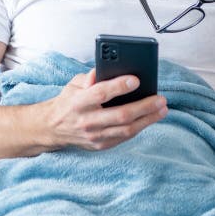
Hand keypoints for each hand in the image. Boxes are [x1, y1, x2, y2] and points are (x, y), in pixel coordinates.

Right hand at [45, 69, 167, 150]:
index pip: (101, 93)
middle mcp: (87, 121)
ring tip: (162, 109)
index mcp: (78, 102)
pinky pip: (124, 137)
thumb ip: (90, 77)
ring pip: (126, 130)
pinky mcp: (100, 145)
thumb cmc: (68, 102)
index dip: (119, 86)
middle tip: (160, 99)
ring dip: (148, 119)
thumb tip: (105, 70)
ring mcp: (94, 136)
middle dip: (144, 107)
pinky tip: (149, 118)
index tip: (136, 80)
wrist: (52, 128)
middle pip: (120, 115)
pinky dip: (139, 128)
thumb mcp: (73, 84)